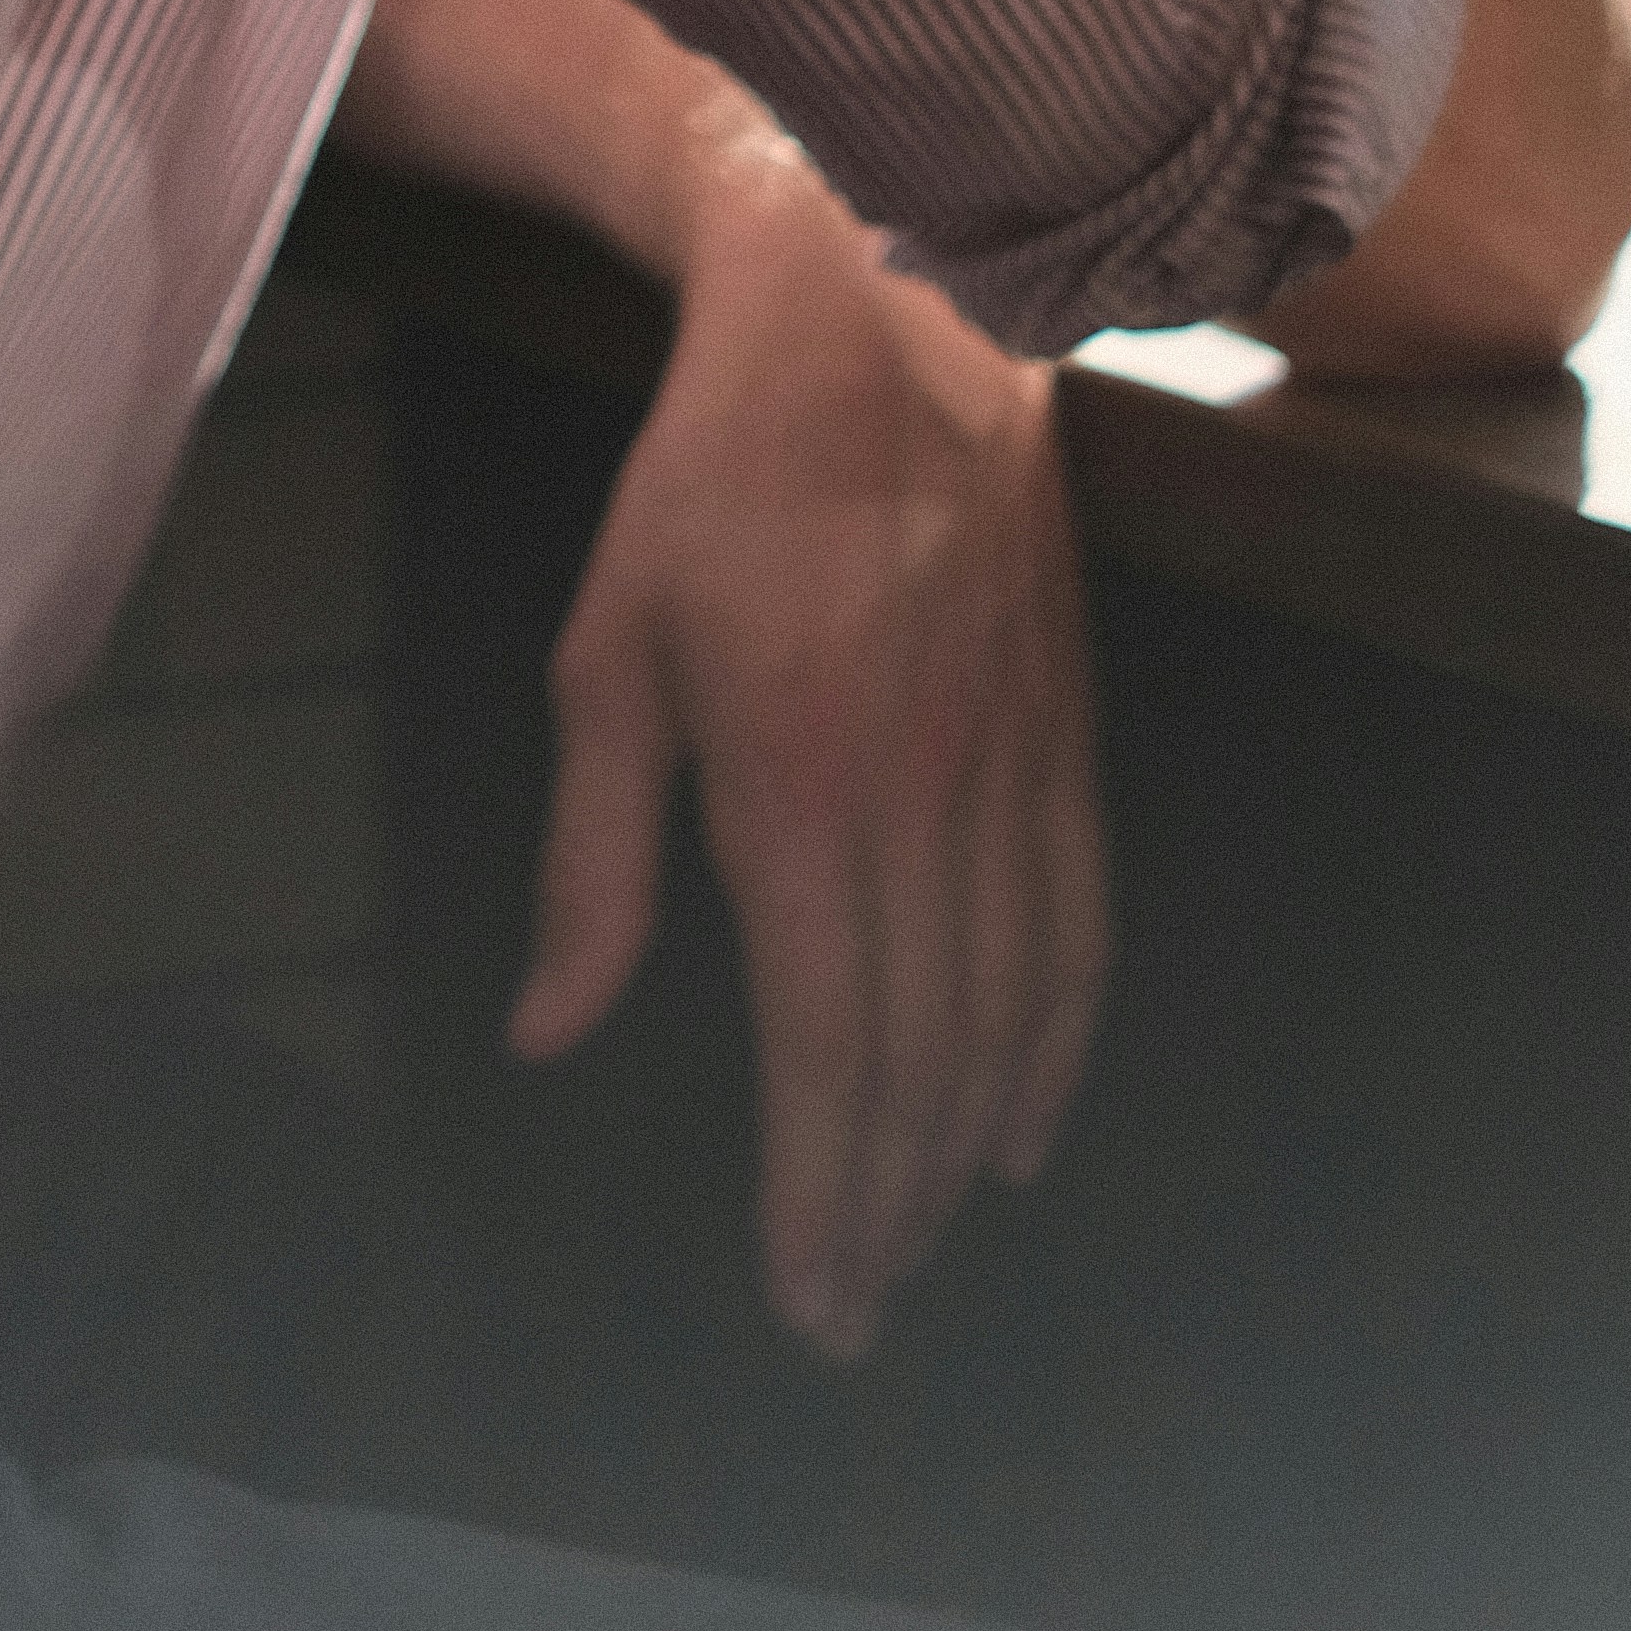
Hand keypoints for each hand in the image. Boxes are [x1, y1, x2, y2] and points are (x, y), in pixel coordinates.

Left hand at [513, 152, 1107, 1362]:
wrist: (881, 323)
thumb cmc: (710, 487)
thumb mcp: (606, 658)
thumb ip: (590, 861)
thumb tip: (550, 1033)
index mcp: (801, 792)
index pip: (825, 1048)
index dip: (817, 1189)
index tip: (804, 1291)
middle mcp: (929, 803)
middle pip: (928, 1061)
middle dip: (891, 1207)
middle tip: (856, 1306)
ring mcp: (1016, 769)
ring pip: (1016, 1013)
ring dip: (973, 1147)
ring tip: (924, 1236)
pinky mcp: (1070, 732)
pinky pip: (1080, 925)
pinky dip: (1061, 1041)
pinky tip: (1028, 1119)